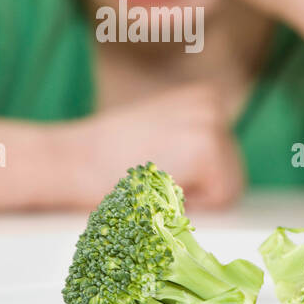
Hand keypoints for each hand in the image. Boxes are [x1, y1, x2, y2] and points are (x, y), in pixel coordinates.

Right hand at [64, 83, 243, 208]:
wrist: (71, 162)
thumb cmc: (106, 163)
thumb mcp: (159, 140)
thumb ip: (190, 148)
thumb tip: (221, 178)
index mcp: (205, 99)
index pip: (225, 162)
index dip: (192, 181)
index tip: (157, 168)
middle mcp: (213, 104)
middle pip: (233, 174)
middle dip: (199, 189)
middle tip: (153, 177)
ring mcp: (212, 122)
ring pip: (229, 187)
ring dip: (196, 197)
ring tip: (155, 179)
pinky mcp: (208, 145)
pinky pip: (222, 197)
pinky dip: (193, 204)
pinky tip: (160, 183)